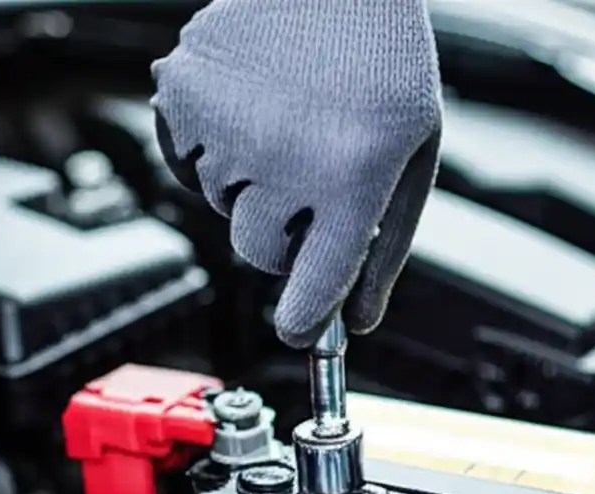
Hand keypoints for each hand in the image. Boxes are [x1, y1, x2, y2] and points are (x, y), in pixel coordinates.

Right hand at [151, 0, 442, 347]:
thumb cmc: (382, 59)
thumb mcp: (414, 154)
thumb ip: (386, 244)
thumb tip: (358, 320)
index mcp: (351, 177)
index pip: (312, 288)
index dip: (305, 322)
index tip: (302, 332)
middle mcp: (281, 159)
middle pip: (258, 253)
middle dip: (283, 236)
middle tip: (310, 186)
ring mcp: (224, 125)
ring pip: (221, 205)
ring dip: (250, 183)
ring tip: (286, 123)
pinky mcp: (181, 93)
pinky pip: (185, 160)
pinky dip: (211, 148)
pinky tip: (250, 109)